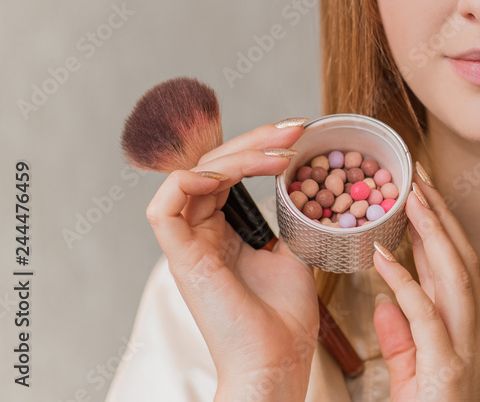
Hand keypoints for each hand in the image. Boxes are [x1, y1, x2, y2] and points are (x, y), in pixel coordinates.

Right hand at [144, 121, 316, 400]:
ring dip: (237, 156)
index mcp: (223, 233)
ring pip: (193, 176)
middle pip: (214, 166)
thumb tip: (304, 185)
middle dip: (257, 139)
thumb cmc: (283, 320)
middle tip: (297, 128)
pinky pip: (164, 208)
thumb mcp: (293, 254)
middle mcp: (201, 235)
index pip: (231, 171)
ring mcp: (188, 246)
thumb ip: (289, 219)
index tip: (301, 134)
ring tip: (281, 153)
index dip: (261, 145)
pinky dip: (189, 182)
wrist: (277, 364)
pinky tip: (226, 174)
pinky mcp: (181, 260)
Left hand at [372, 162, 479, 401]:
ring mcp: (464, 348)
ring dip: (432, 235)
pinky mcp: (448, 368)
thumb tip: (385, 299)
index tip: (419, 191)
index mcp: (461, 327)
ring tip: (408, 200)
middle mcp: (470, 331)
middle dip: (441, 216)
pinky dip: (406, 282)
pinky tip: (386, 256)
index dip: (440, 225)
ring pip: (455, 277)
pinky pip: (427, 315)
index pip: (454, 264)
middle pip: (461, 259)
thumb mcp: (411, 371)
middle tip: (416, 178)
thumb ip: (402, 333)